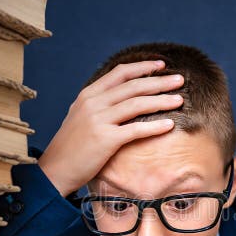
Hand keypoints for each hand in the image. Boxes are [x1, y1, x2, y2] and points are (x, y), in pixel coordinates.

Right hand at [37, 61, 184, 195]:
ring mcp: (99, 120)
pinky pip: (136, 130)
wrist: (55, 170)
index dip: (143, 67)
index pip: (120, 73)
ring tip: (180, 99)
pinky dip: (155, 126)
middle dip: (159, 81)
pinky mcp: (105, 139)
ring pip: (137, 104)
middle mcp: (93, 103)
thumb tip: (121, 97)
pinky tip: (170, 125)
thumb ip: (98, 104)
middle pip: (133, 86)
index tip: (161, 65)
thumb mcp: (80, 117)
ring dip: (161, 100)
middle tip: (180, 79)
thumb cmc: (72, 147)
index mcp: (88, 95)